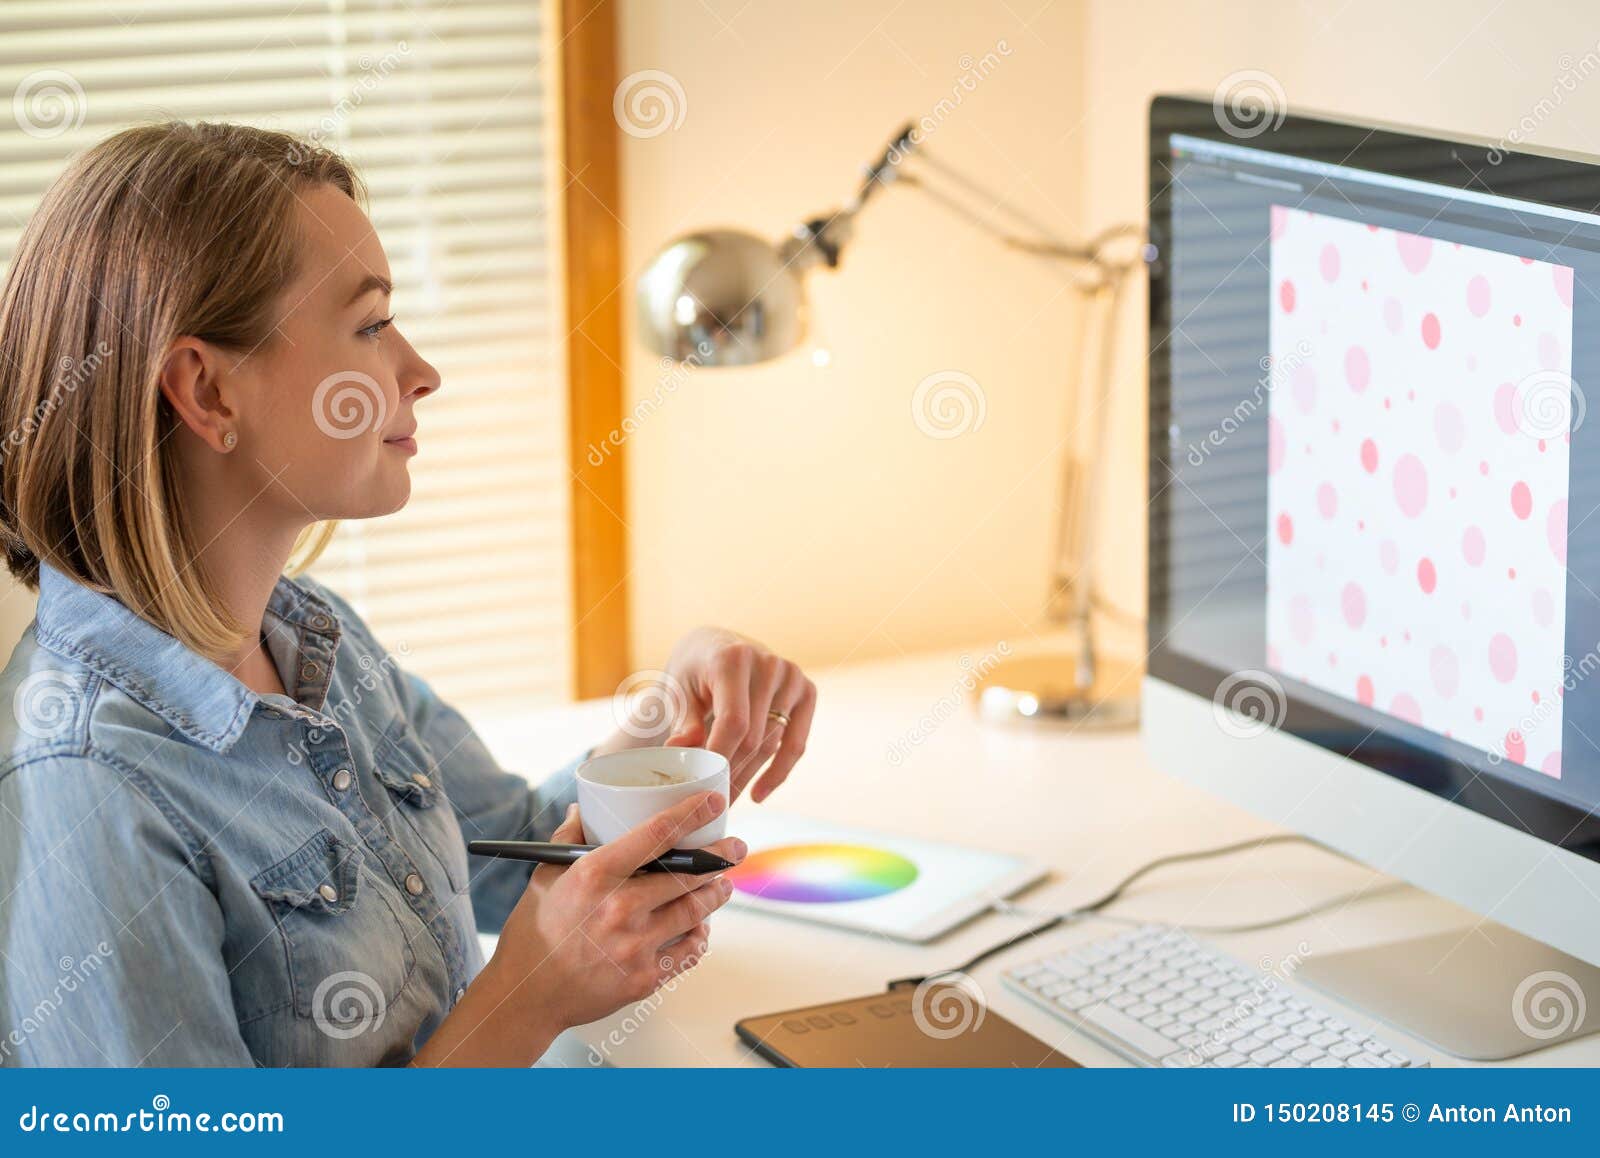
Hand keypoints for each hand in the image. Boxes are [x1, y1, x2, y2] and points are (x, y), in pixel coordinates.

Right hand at [488, 792, 744, 1037]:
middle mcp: (620, 908)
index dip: (692, 813)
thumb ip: (570, 838)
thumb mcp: (546, 876)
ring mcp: (635, 946)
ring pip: (696, 911)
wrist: (526, 997)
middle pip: (688, 875)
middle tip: (735, 848)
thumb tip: (584, 807)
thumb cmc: (535, 932)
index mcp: (595, 875)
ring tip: (723, 885)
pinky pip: (689, 951)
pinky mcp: (645, 979)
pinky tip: (701, 926)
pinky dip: (700, 935)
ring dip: (716, 895)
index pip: (656, 834)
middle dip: (720, 858)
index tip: (714, 802)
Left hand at [661, 626, 816, 801]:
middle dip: (731, 772)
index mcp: (733, 658)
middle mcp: (768, 663)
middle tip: (711, 799)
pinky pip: (796, 743)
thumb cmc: (694, 671)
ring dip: (749, 777)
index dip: (721, 756)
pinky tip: (758, 794)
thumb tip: (679, 749)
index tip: (704, 784)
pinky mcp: (806, 691)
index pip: (734, 720)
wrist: (718, 646)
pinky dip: (778, 772)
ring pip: (772, 744)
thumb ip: (684, 720)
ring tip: (727, 800)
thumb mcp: (680, 689)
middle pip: (753, 736)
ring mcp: (791, 677)